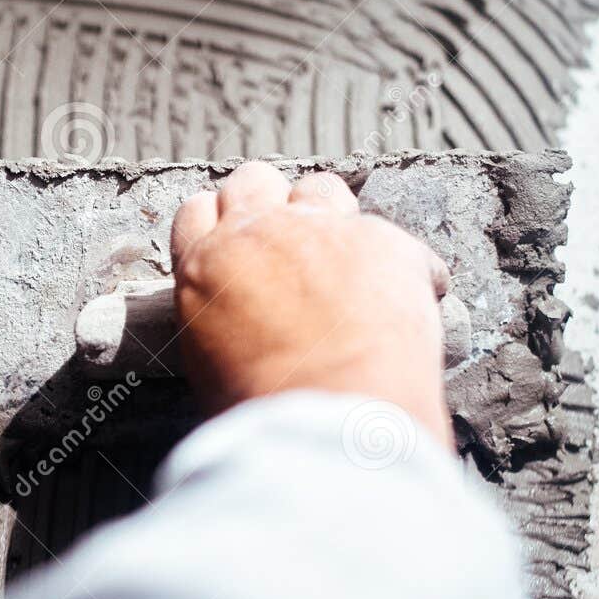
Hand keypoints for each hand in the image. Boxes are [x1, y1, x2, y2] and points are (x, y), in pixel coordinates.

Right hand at [169, 162, 451, 445]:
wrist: (327, 419)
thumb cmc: (263, 408)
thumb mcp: (207, 358)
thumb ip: (216, 312)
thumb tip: (234, 315)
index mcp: (204, 264)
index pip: (197, 211)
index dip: (219, 226)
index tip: (235, 247)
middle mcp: (258, 232)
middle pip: (253, 180)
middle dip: (267, 203)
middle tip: (285, 247)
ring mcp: (323, 229)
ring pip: (320, 188)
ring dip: (328, 215)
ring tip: (341, 263)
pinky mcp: (384, 240)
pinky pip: (396, 239)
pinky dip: (399, 268)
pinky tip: (401, 305)